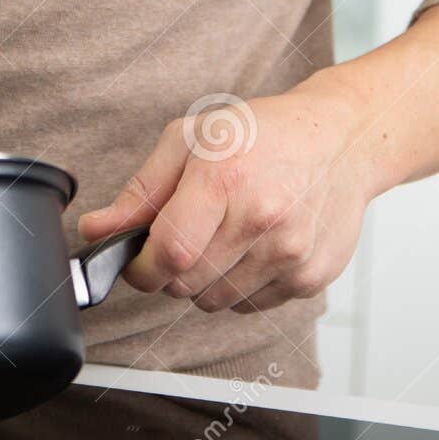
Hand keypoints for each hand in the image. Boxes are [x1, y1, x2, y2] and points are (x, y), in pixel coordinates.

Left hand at [77, 76, 374, 314]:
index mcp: (226, 177)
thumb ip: (141, 190)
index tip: (137, 261)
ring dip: (205, 280)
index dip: (140, 268)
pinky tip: (255, 245)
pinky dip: (241, 285)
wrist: (342, 139)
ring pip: (216, 302)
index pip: (169, 254)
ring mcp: (292, 253)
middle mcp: (263, 218)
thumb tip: (95, 231)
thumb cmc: (263, 133)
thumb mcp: (192, 138)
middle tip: (184, 234)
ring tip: (224, 235)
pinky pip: (252, 305)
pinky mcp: (312, 277)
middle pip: (187, 285)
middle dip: (171, 270)